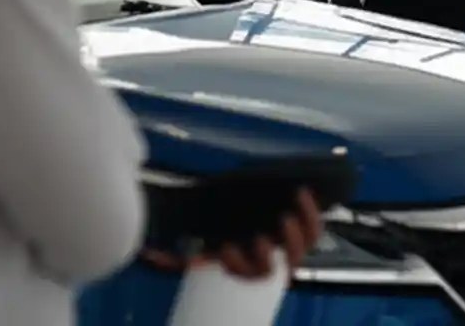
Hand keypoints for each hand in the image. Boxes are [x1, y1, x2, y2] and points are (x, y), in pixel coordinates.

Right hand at [141, 188, 322, 280]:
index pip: (242, 272)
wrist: (264, 214)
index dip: (234, 264)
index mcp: (245, 265)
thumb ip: (177, 253)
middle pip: (270, 269)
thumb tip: (148, 254)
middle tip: (259, 237)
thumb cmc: (230, 230)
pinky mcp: (308, 232)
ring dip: (294, 234)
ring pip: (299, 251)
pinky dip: (312, 212)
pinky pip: (316, 228)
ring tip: (286, 214)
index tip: (224, 248)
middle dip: (263, 257)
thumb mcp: (205, 241)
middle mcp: (270, 263)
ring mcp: (292, 249)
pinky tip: (304, 192)